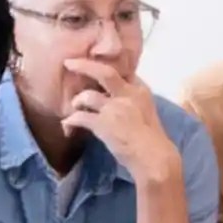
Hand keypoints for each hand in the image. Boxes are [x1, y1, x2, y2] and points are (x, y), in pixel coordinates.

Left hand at [61, 59, 177, 181]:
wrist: (154, 158)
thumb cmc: (154, 141)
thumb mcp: (148, 113)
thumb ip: (134, 102)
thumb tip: (118, 102)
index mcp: (141, 91)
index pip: (123, 70)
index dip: (106, 68)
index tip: (95, 68)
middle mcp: (128, 94)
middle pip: (103, 72)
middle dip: (84, 66)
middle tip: (69, 64)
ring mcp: (114, 108)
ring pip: (87, 95)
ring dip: (77, 102)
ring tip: (74, 108)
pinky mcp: (103, 123)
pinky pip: (79, 117)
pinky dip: (70, 122)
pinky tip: (68, 128)